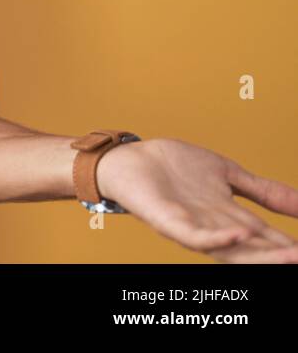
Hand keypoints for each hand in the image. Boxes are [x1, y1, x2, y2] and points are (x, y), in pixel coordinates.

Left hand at [95, 137, 297, 261]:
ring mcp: (191, 226)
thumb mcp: (228, 174)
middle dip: (281, 255)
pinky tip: (239, 235)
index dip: (288, 244)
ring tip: (290, 256)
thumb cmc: (173, 166)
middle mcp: (213, 227)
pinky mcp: (168, 222)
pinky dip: (218, 238)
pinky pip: (195, 236)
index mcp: (229, 217)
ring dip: (261, 255)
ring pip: (230, 250)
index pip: (266, 236)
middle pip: (254, 248)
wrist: (130, 156)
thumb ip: (263, 190)